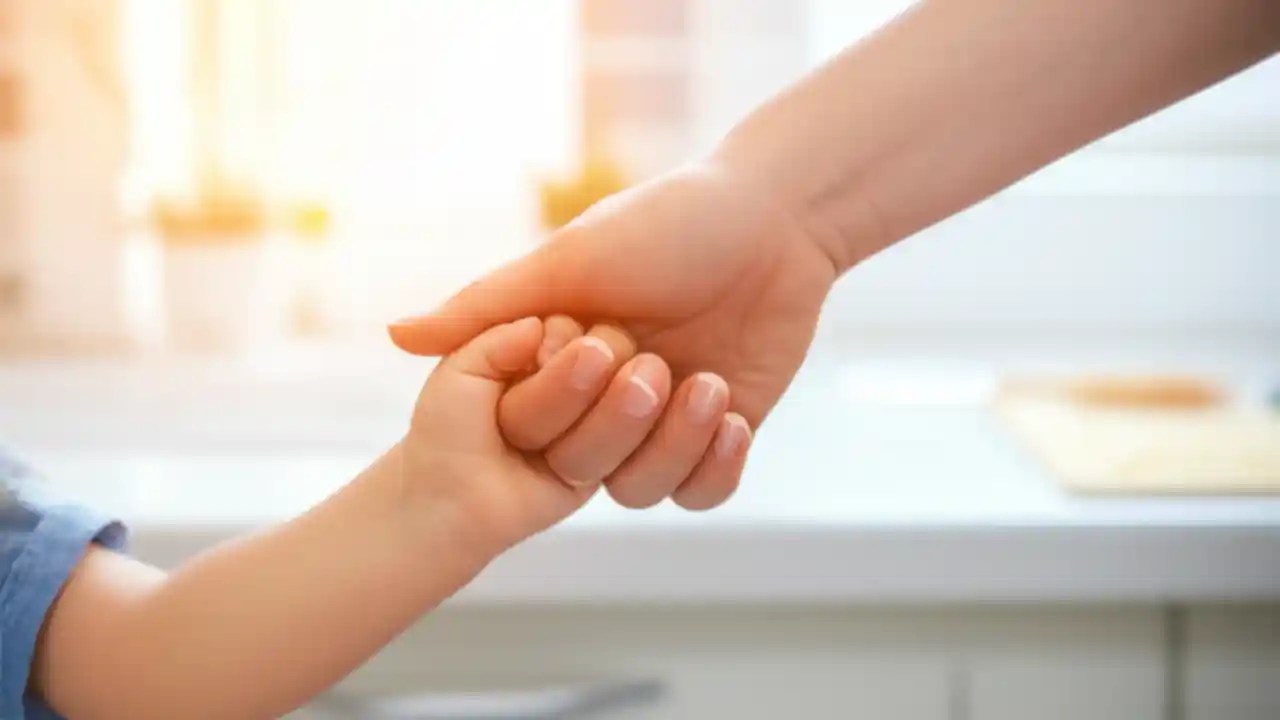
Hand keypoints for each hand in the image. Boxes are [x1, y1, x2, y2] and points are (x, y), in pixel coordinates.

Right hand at [389, 161, 837, 507]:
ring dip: (674, 445)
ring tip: (706, 382)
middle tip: (656, 363)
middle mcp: (607, 397)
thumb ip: (487, 306)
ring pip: (640, 489)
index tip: (597, 343)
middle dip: (621, 425)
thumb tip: (394, 335)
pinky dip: (715, 469)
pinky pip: (703, 490)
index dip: (559, 406)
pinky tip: (732, 419)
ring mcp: (664, 419)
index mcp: (564, 361)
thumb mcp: (570, 259)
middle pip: (583, 466)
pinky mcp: (721, 429)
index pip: (532, 426)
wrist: (774, 217)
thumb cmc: (667, 225)